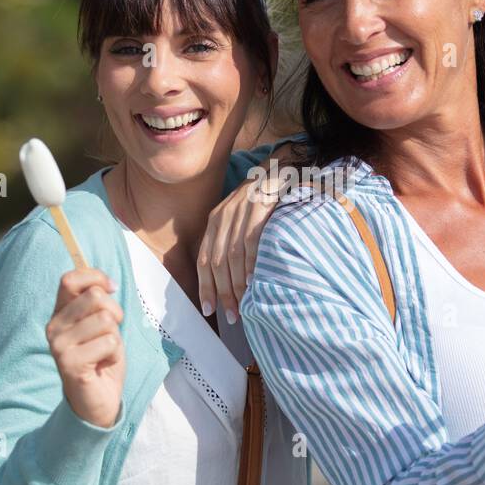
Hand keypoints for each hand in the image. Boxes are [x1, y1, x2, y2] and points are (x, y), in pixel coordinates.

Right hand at [45, 267, 125, 426]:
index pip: (70, 280)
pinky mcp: (69, 363)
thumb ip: (99, 303)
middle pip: (94, 297)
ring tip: (104, 352)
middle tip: (110, 333)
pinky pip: (109, 343)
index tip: (112, 287)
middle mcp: (54, 327)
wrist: (98, 400)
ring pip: (105, 320)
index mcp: (60, 313)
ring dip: (115, 337)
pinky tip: (103, 365)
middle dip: (115, 312)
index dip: (96, 277)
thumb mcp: (102, 324)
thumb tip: (107, 283)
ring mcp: (59, 345)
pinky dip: (115, 355)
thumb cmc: (102, 358)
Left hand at [196, 152, 292, 324]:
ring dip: (237, 284)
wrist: (281, 168)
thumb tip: (231, 279)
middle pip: (217, 262)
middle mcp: (223, 216)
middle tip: (231, 315)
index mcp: (215, 220)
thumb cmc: (263, 200)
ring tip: (244, 305)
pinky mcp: (258, 207)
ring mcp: (240, 211)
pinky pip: (251, 241)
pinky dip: (251, 263)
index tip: (208, 310)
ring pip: (232, 255)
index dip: (205, 287)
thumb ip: (231, 241)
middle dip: (222, 292)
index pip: (204, 259)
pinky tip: (255, 281)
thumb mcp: (239, 217)